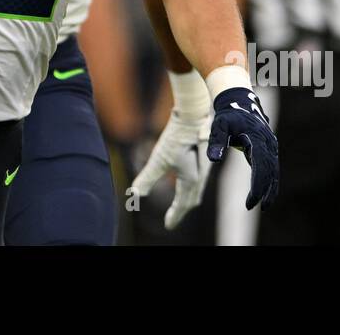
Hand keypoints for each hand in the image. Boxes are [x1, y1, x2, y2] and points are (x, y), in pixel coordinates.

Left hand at [130, 109, 214, 228]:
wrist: (195, 113)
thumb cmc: (178, 137)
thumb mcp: (159, 158)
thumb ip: (148, 178)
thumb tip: (134, 196)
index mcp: (192, 180)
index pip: (183, 204)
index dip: (175, 216)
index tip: (168, 226)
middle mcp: (202, 176)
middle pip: (193, 199)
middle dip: (182, 210)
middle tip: (173, 219)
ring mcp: (205, 165)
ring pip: (197, 188)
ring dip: (188, 199)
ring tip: (181, 204)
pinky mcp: (204, 154)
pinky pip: (199, 177)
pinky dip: (192, 185)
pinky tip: (188, 178)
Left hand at [207, 87, 278, 209]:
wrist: (238, 99)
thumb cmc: (227, 114)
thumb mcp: (218, 126)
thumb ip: (215, 142)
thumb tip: (214, 159)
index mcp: (257, 139)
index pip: (261, 167)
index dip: (257, 186)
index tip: (251, 202)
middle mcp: (268, 143)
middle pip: (270, 171)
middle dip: (264, 191)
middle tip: (256, 207)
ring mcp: (270, 145)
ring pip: (274, 171)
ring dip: (270, 188)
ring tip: (264, 205)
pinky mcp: (268, 147)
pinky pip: (271, 167)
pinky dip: (269, 180)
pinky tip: (264, 193)